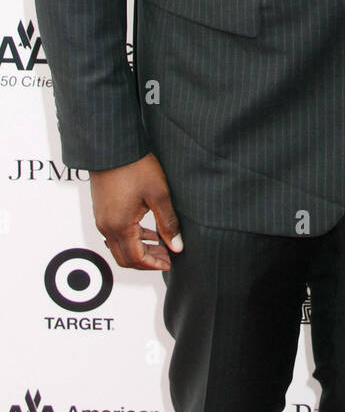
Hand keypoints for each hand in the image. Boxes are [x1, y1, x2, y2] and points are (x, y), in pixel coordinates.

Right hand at [90, 152, 182, 270]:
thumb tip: (177, 246)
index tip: (169, 263)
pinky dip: (132, 238)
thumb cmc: (135, 166)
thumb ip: (168, 223)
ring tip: (162, 243)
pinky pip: (115, 233)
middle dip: (147, 261)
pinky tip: (148, 229)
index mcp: (119, 226)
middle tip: (167, 256)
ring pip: (119, 246)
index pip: (135, 258)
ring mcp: (101, 218)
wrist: (113, 146)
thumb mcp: (158, 194)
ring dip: (140, 249)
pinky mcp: (101, 210)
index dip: (153, 265)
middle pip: (125, 257)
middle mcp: (106, 226)